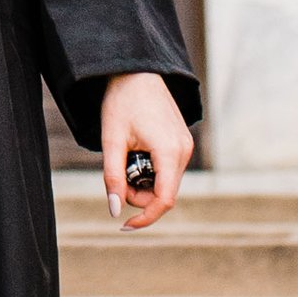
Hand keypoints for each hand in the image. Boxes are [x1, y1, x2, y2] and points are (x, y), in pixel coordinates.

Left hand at [101, 70, 192, 227]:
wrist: (135, 71)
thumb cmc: (121, 102)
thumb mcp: (111, 140)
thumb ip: (112, 177)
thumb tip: (114, 210)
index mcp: (170, 151)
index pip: (164, 200)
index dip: (145, 217)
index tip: (124, 225)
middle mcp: (184, 151)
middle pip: (164, 193)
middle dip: (138, 195)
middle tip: (115, 175)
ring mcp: (186, 146)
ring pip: (166, 182)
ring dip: (144, 183)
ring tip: (124, 157)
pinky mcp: (182, 142)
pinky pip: (168, 170)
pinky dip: (151, 172)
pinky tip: (136, 153)